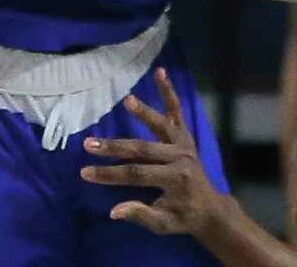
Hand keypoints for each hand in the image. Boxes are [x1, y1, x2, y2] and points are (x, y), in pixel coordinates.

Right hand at [81, 67, 225, 237]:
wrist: (211, 208)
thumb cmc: (183, 216)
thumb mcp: (163, 224)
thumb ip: (141, 215)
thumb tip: (114, 211)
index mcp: (174, 180)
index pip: (136, 174)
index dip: (109, 174)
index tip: (85, 172)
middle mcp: (179, 159)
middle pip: (142, 149)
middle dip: (114, 147)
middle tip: (89, 143)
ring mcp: (183, 144)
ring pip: (159, 125)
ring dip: (143, 112)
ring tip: (127, 101)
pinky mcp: (184, 135)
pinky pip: (176, 111)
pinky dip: (168, 91)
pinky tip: (160, 72)